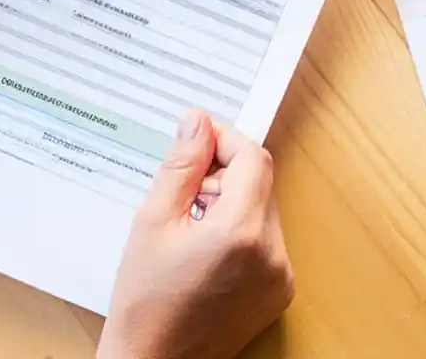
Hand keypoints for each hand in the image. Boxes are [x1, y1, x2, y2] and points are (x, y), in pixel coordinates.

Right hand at [98, 111, 293, 358]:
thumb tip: (198, 122)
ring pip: (264, 210)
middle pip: (260, 183)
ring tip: (192, 226)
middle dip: (225, 175)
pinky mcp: (280, 291)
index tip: (198, 138)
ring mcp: (280, 275)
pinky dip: (242, 233)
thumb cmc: (145, 302)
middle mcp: (271, 253)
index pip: (252, 158)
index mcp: (240, 232)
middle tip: (185, 190)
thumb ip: (182, 166)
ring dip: (233, 203)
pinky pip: (267, 241)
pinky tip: (207, 252)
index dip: (225, 140)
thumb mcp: (153, 222)